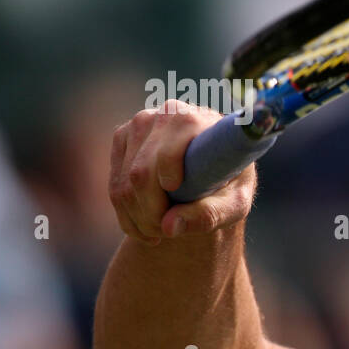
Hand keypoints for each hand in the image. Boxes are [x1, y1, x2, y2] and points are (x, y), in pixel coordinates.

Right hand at [108, 100, 256, 244]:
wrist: (214, 168)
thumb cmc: (230, 184)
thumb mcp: (234, 204)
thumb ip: (209, 215)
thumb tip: (168, 227)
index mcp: (198, 122)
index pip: (169, 152)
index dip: (166, 178)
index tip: (175, 197)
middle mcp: (165, 115)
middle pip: (141, 173)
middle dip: (151, 213)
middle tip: (165, 233)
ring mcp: (139, 124)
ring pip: (123, 184)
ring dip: (138, 218)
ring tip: (159, 232)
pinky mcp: (122, 137)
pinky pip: (114, 185)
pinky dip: (126, 214)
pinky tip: (144, 226)